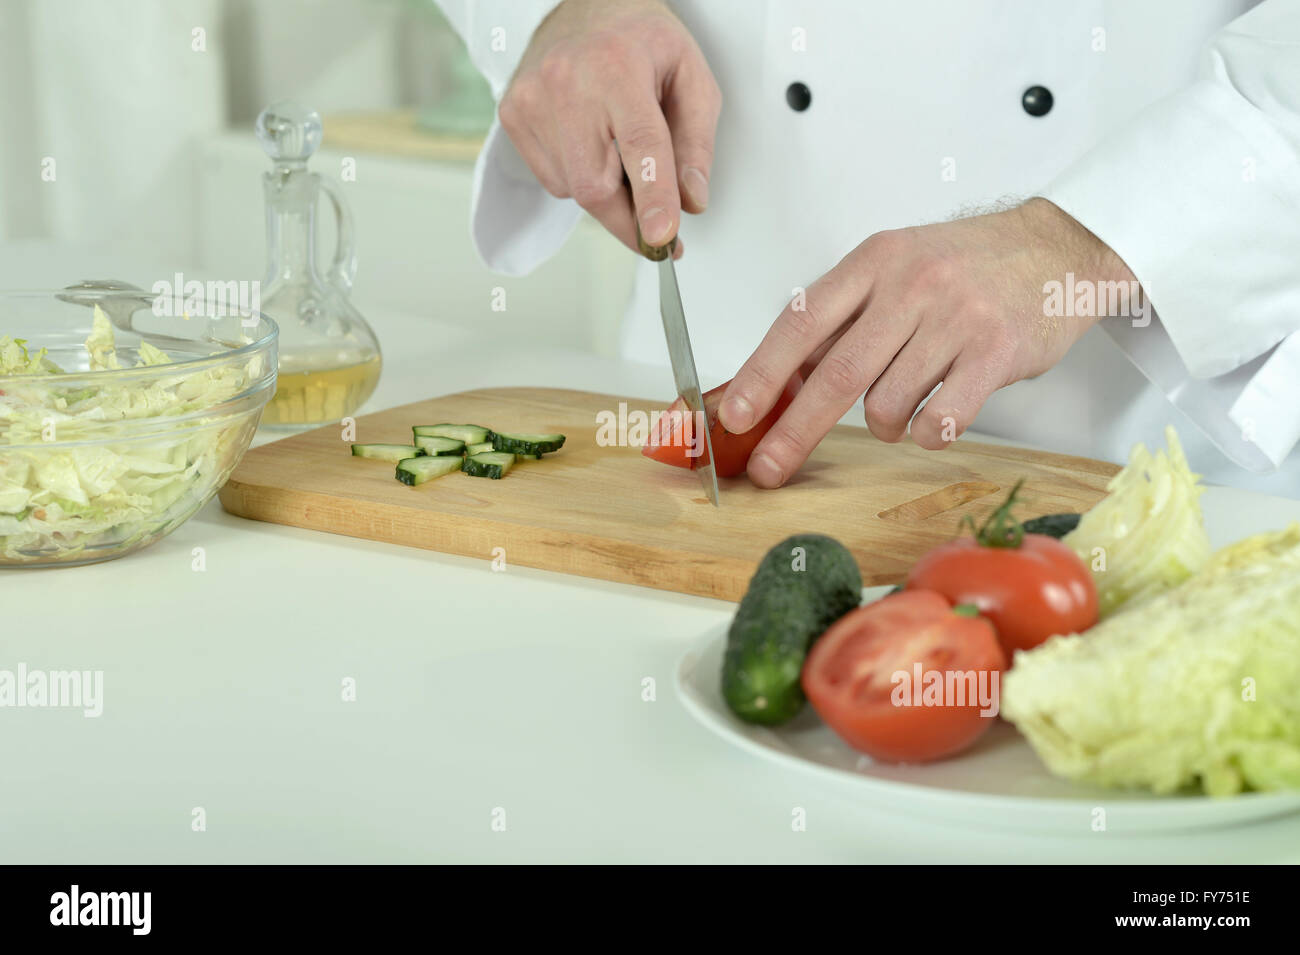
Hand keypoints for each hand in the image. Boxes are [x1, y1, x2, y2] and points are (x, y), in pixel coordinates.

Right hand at [499, 0, 721, 254]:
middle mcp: (566, 81)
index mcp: (618, 65)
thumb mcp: (691, 77)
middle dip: (631, 219)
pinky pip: (555, 180)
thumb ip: (696, 143)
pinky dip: (582, 176)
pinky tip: (591, 141)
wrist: (583, 8)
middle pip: (595, 184)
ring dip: (608, 190)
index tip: (661, 237)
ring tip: (618, 144)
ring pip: (576, 190)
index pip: (639, 144)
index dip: (652, 197)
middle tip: (660, 227)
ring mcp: (532, 101)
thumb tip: (690, 201)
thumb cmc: (640, 42)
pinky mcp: (513, 116)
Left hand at [719, 198, 1138, 487]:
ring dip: (881, 425)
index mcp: (874, 262)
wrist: (1057, 249)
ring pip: (887, 404)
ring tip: (899, 408)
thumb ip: (841, 320)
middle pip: (837, 374)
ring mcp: (956, 319)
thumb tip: (776, 381)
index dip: (761, 373)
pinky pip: (940, 421)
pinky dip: (927, 433)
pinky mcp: (996, 354)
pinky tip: (936, 416)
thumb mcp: (895, 268)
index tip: (733, 414)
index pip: (801, 322)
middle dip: (794, 430)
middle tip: (768, 468)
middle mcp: (912, 286)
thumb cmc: (965, 265)